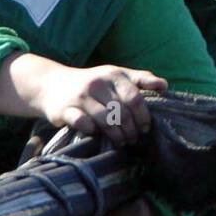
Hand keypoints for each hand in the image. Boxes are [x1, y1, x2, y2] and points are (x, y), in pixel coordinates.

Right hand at [36, 64, 167, 146]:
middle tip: (134, 138)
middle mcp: (97, 83)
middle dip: (131, 129)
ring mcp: (80, 96)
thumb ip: (140, 79)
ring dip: (117, 135)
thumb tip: (164, 85)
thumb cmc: (92, 83)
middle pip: (122, 112)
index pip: (135, 97)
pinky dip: (94, 132)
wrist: (52, 84)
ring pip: (105, 120)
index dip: (143, 116)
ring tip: (122, 141)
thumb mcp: (116, 75)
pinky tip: (99, 136)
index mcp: (113, 74)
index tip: (145, 127)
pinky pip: (84, 125)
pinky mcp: (65, 110)